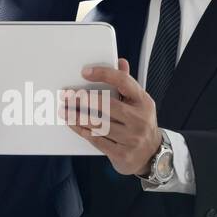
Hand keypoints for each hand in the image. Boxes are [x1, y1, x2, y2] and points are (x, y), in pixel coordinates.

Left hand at [61, 59, 161, 176]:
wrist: (152, 155)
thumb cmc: (140, 124)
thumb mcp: (138, 103)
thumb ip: (127, 84)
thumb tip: (120, 62)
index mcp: (143, 102)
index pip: (123, 82)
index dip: (103, 74)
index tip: (85, 72)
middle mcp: (139, 119)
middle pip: (107, 105)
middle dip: (83, 100)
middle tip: (67, 95)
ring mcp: (131, 138)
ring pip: (98, 124)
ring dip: (77, 117)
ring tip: (64, 110)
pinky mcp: (122, 153)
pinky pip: (97, 140)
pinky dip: (82, 131)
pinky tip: (73, 124)